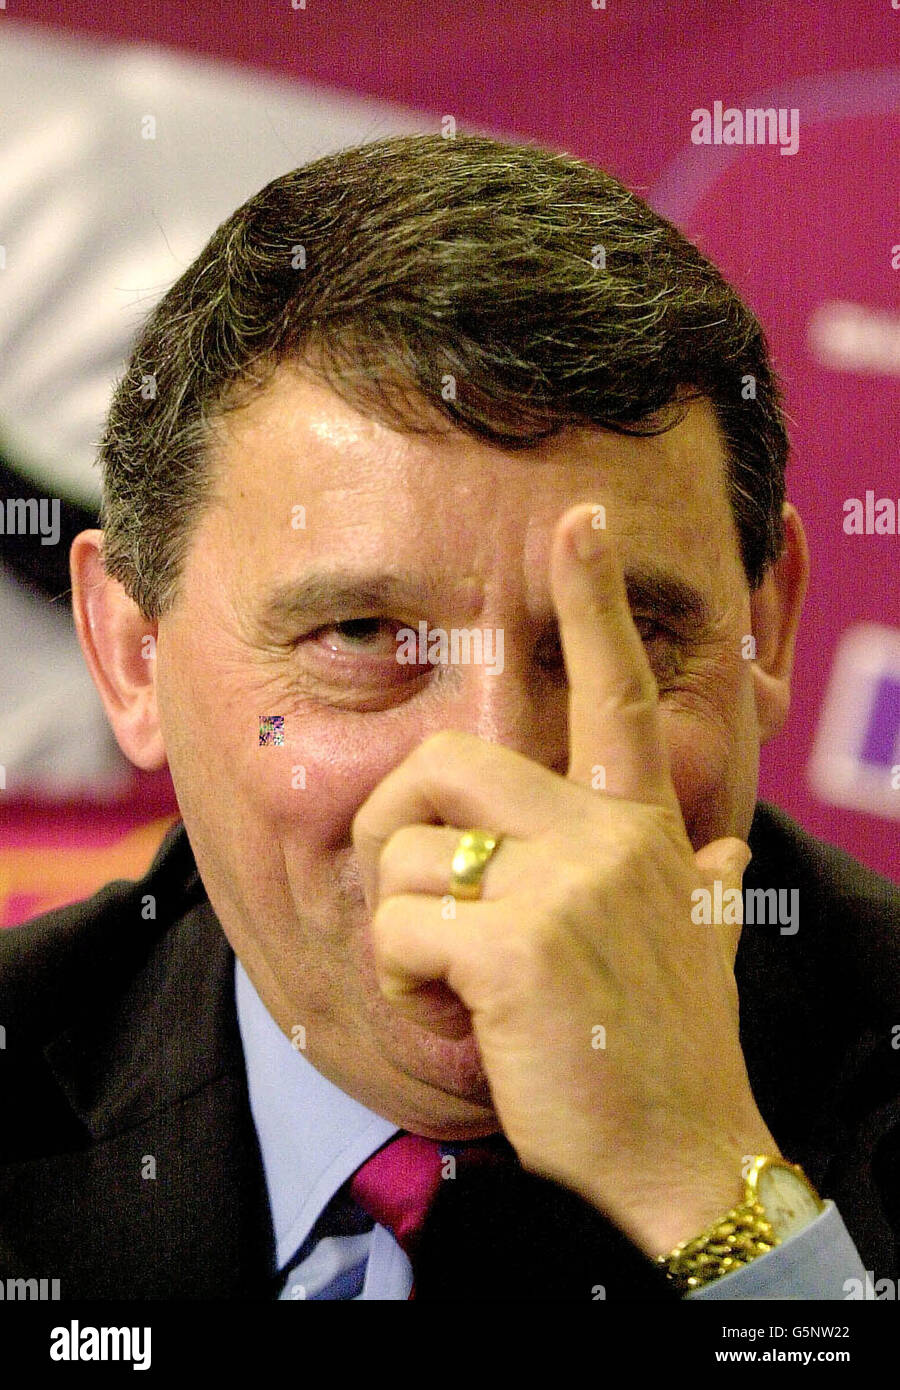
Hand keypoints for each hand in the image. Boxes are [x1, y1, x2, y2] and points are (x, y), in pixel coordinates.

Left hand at [352, 504, 778, 1256]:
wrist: (684, 1157)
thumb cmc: (672, 1052)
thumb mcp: (700, 949)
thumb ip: (701, 887)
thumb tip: (724, 853)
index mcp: (642, 828)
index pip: (620, 695)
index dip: (594, 603)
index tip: (578, 525)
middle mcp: (608, 836)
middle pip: (446, 761)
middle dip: (398, 823)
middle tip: (417, 893)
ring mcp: (566, 883)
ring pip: (407, 855)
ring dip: (407, 933)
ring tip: (459, 988)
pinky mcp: (517, 943)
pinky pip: (401, 924)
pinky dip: (402, 980)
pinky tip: (455, 1017)